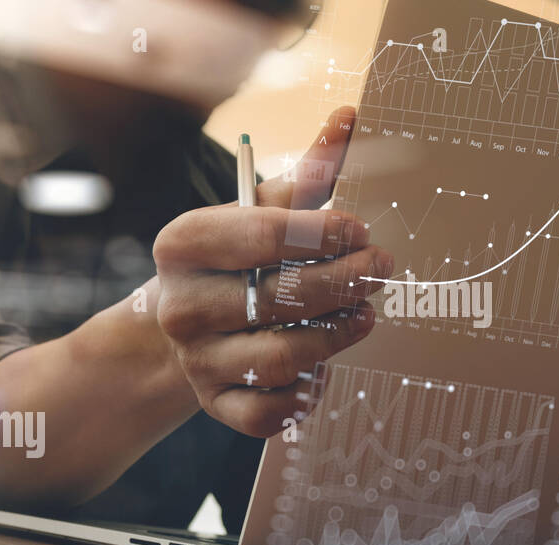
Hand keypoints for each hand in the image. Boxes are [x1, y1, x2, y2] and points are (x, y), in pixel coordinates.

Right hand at [152, 106, 393, 436]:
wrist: (189, 324)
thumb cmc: (238, 258)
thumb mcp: (262, 212)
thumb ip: (307, 174)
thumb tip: (349, 118)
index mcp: (182, 245)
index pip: (260, 236)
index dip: (322, 233)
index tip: (360, 229)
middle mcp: (178, 307)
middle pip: (276, 299)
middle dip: (343, 282)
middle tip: (380, 269)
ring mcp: (194, 361)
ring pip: (281, 359)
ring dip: (336, 336)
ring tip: (365, 315)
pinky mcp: (214, 405)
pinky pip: (270, 411)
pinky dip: (306, 393)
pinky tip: (322, 367)